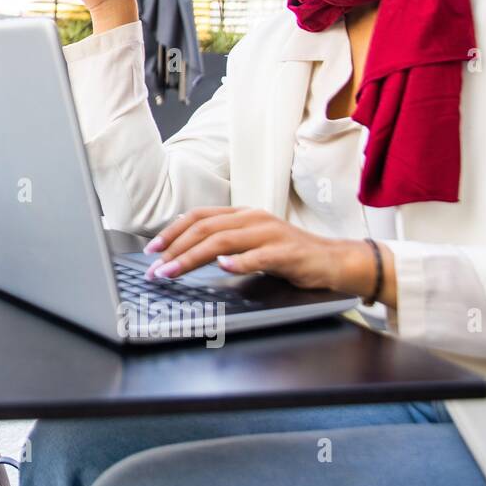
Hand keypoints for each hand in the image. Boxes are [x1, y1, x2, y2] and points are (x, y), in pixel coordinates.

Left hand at [140, 206, 389, 298]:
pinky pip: (260, 256)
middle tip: (156, 268)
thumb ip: (224, 240)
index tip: (152, 249)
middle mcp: (253, 218)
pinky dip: (240, 262)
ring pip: (224, 241)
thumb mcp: (251, 243)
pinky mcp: (287, 252)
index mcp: (242, 214)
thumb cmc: (289, 254)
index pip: (199, 217)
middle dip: (175, 249)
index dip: (172, 231)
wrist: (333, 260)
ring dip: (193, 258)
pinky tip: (224, 268)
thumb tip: (186, 244)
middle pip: (205, 229)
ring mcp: (271, 233)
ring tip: (174, 272)